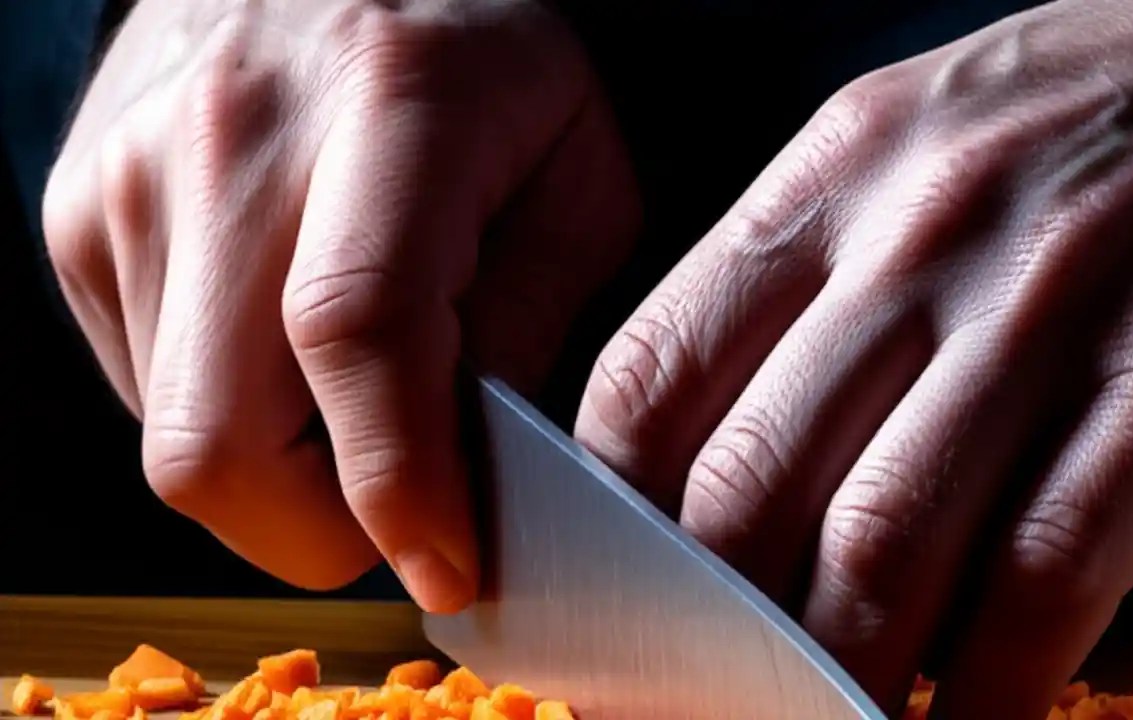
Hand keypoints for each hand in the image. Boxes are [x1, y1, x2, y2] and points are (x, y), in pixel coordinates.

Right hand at [43, 0, 638, 610]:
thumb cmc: (474, 61)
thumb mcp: (571, 168)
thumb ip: (535, 313)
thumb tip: (469, 466)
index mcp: (390, 107)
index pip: (357, 331)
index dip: (398, 484)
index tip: (448, 563)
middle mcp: (231, 141)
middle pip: (221, 436)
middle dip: (315, 533)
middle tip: (397, 511)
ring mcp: (131, 179)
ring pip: (177, 435)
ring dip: (278, 473)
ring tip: (349, 402)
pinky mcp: (77, 213)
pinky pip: (145, 388)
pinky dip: (227, 414)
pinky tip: (282, 352)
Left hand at [576, 0, 1132, 714]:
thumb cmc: (1086, 119)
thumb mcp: (911, 150)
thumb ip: (806, 287)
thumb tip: (718, 459)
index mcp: (831, 175)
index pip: (651, 375)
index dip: (608, 517)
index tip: (616, 593)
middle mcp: (916, 234)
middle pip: (749, 481)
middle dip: (712, 624)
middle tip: (706, 689)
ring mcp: (1045, 305)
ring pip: (881, 542)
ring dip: (841, 672)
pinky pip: (1050, 568)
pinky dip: (998, 680)